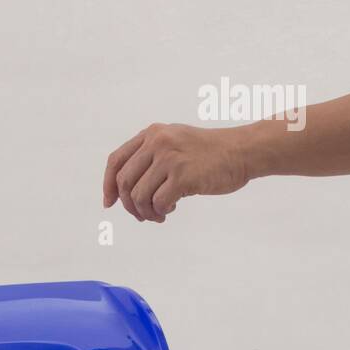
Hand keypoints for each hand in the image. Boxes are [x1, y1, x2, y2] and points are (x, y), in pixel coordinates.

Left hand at [103, 122, 255, 222]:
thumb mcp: (175, 143)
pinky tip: (171, 209)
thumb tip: (124, 191)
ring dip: (145, 213)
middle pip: (124, 183)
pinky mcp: (183, 175)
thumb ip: (151, 157)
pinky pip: (157, 203)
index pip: (116, 161)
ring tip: (159, 214)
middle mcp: (158, 142)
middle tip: (142, 216)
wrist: (241, 152)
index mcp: (152, 134)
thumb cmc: (209, 154)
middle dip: (129, 206)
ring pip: (139, 196)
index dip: (108, 185)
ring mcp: (170, 158)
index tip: (110, 203)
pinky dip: (160, 211)